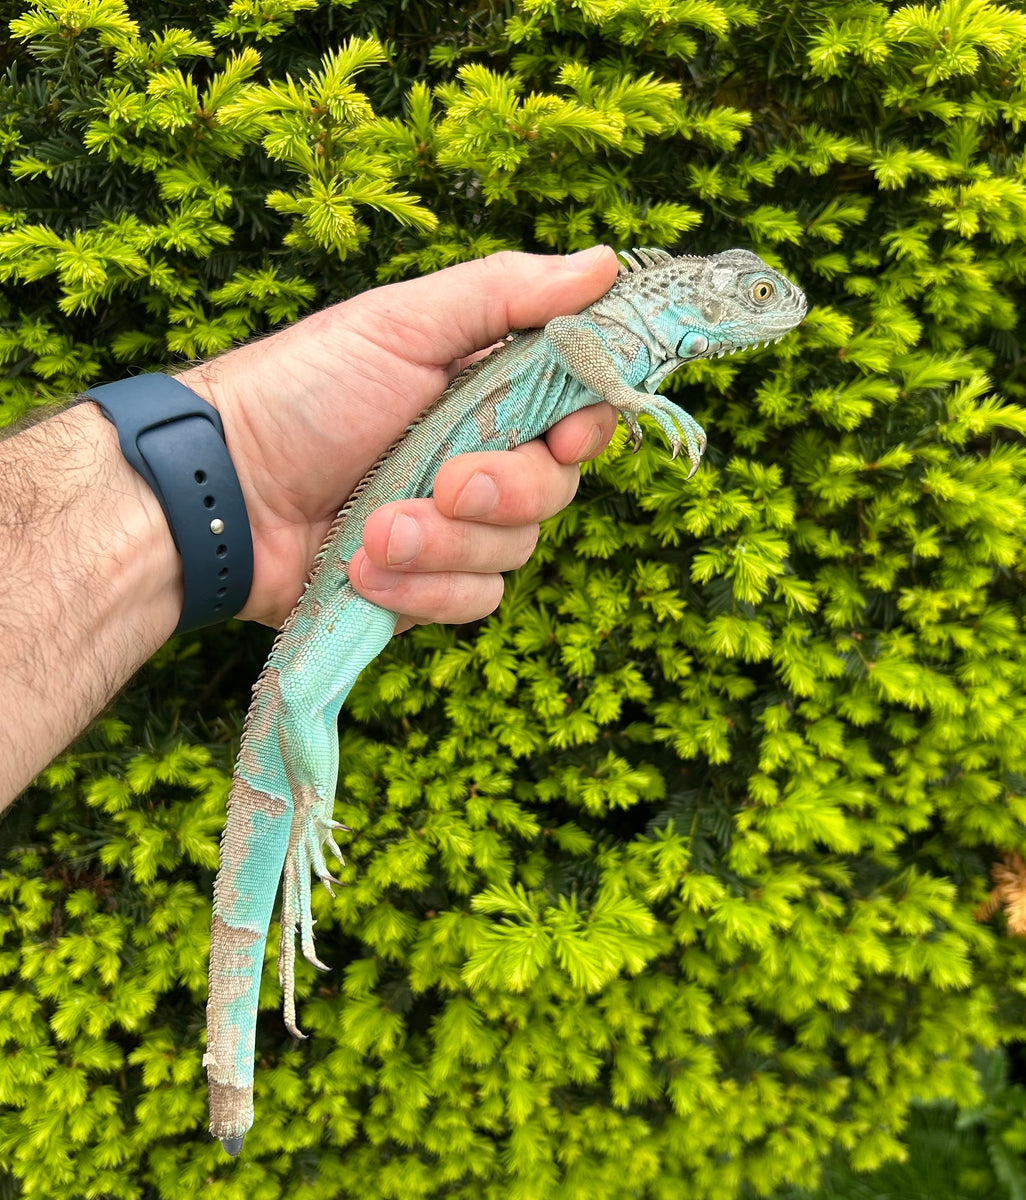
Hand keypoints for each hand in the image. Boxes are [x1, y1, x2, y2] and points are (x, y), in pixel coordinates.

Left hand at [177, 247, 620, 628]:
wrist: (216, 492)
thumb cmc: (300, 392)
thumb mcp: (399, 324)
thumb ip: (504, 295)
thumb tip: (607, 263)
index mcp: (483, 388)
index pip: (578, 410)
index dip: (584, 428)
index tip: (561, 436)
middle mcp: (479, 457)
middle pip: (554, 488)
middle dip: (503, 491)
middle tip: (445, 482)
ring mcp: (453, 528)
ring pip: (513, 552)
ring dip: (443, 545)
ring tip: (373, 530)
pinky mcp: (426, 588)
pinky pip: (469, 601)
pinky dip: (420, 592)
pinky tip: (363, 570)